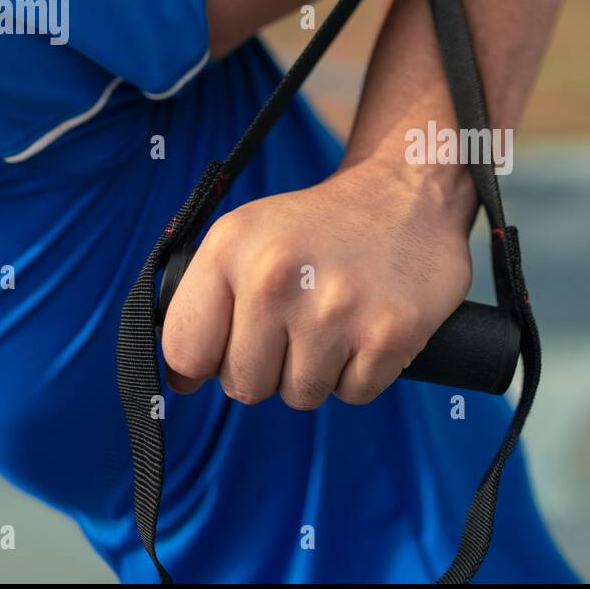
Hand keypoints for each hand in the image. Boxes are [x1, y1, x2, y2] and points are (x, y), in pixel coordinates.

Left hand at [160, 155, 474, 408]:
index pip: (186, 350)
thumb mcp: (246, 237)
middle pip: (245, 384)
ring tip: (336, 320)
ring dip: (319, 370)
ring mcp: (335, 308)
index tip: (229, 346)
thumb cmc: (320, 227)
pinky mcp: (390, 332)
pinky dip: (362, 371)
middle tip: (298, 323)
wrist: (409, 194)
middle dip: (269, 367)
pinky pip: (354, 393)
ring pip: (302, 394)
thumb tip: (180, 381)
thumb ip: (203, 300)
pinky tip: (368, 326)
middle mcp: (276, 276)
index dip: (206, 360)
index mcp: (231, 248)